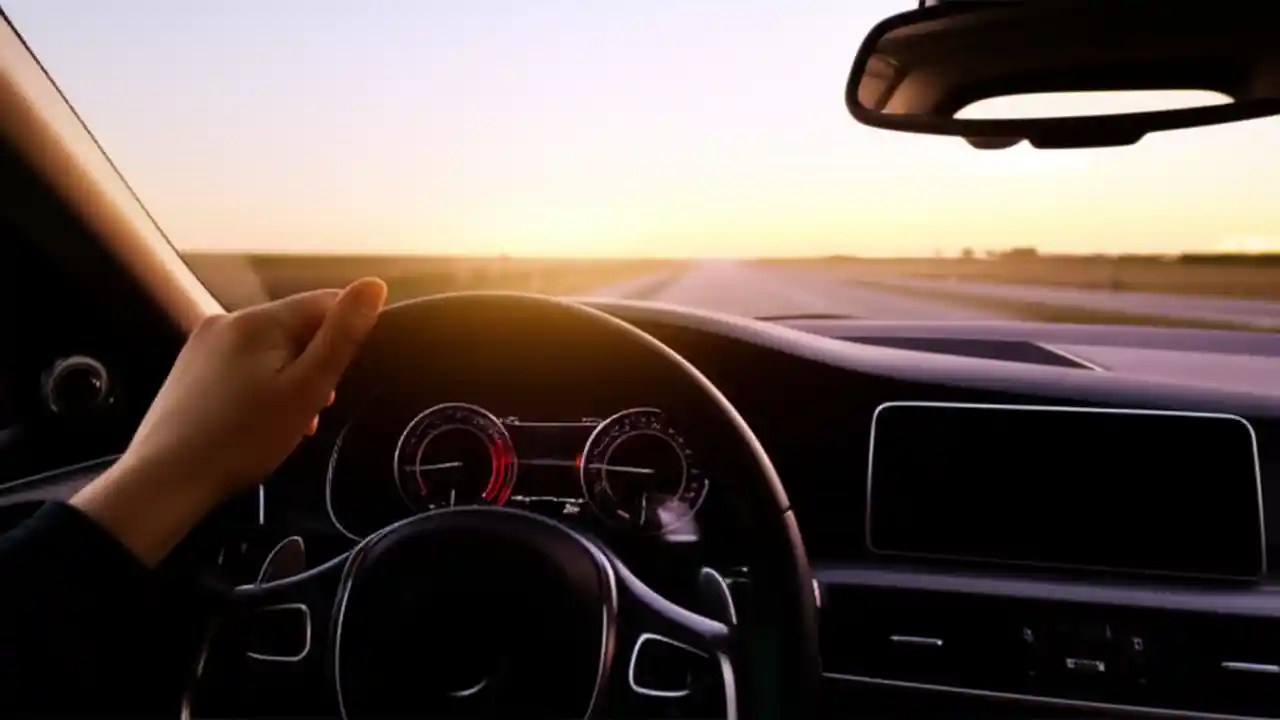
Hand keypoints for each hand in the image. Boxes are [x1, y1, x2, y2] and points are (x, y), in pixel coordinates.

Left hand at [72, 278, 386, 565]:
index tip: (340, 379)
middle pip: (296, 328)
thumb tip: (374, 285)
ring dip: (290, 378)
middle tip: (312, 411)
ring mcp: (203, 344)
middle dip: (314, 364)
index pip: (325, 303)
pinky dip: (262, 386)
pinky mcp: (190, 369)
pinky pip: (243, 364)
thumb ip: (342, 336)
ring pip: (270, 349)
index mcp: (258, 320)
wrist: (166, 480)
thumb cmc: (244, 438)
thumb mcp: (306, 389)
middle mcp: (227, 320)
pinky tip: (258, 420)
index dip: (344, 337)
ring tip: (287, 422)